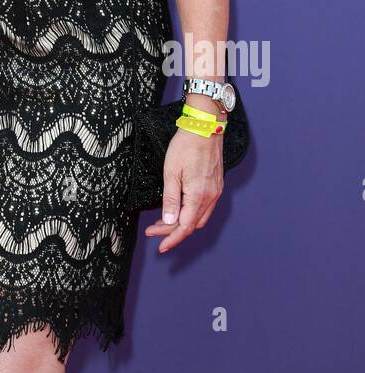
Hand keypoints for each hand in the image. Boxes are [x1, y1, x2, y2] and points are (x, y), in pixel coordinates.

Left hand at [144, 128, 223, 251]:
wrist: (206, 126)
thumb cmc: (187, 145)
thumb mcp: (171, 171)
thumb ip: (170, 199)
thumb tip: (168, 221)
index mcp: (198, 195)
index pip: (184, 226)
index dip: (171, 238)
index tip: (160, 246)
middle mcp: (210, 196)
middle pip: (192, 225)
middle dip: (173, 232)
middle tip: (154, 231)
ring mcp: (216, 191)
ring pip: (200, 218)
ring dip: (183, 223)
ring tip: (164, 222)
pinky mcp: (217, 185)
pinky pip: (206, 207)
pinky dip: (192, 213)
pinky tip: (181, 209)